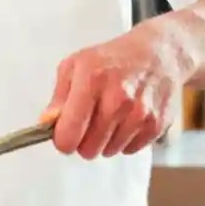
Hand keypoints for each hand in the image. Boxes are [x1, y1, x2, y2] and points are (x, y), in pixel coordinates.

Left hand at [41, 21, 193, 158]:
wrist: (157, 53)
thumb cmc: (111, 59)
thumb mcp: (75, 65)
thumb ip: (59, 97)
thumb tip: (47, 123)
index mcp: (91, 81)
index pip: (69, 134)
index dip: (62, 139)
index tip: (63, 133)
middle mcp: (117, 99)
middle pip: (88, 149)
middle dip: (83, 140)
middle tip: (88, 121)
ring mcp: (139, 114)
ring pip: (109, 151)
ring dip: (105, 140)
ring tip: (110, 115)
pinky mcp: (156, 125)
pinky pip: (129, 150)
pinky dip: (125, 140)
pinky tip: (126, 118)